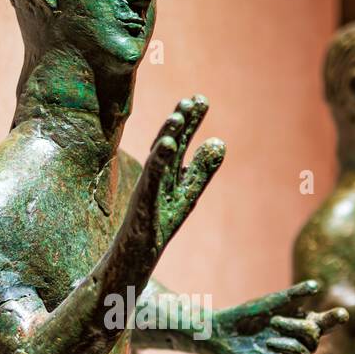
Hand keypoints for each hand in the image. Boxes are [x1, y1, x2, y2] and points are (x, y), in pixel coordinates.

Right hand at [120, 97, 224, 269]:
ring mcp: (147, 188)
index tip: (200, 98)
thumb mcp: (187, 193)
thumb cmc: (158, 223)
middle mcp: (156, 176)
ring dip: (167, 136)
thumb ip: (202, 169)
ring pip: (158, 158)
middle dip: (181, 121)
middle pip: (169, 144)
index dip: (189, 121)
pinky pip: (151, 179)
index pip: (179, 141)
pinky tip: (166, 145)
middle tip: (194, 99)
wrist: (134, 255)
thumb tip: (220, 141)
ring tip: (179, 116)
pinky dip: (159, 162)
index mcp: (167, 172)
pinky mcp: (143, 204)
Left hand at [209, 280, 348, 353]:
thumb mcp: (272, 302)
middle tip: (274, 321)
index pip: (325, 323)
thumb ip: (294, 295)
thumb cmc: (249, 314)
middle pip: (314, 339)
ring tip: (266, 340)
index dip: (335, 319)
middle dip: (297, 328)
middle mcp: (299, 341)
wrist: (225, 331)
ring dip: (286, 345)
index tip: (342, 313)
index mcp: (302, 323)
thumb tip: (316, 286)